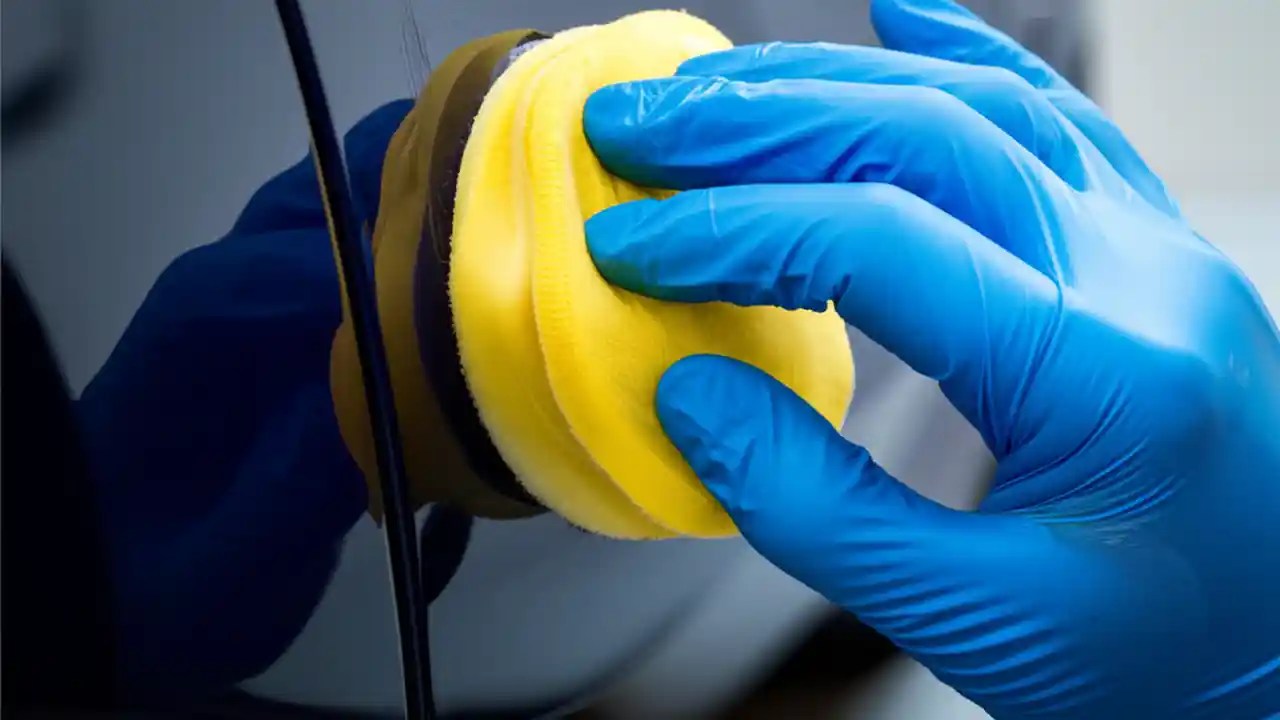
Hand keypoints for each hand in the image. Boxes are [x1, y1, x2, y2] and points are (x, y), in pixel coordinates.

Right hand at [582, 0, 1279, 716]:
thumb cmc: (1153, 658)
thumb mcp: (974, 621)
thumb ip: (819, 512)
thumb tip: (691, 399)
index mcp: (1104, 373)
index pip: (881, 246)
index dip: (732, 237)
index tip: (626, 248)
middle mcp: (1143, 277)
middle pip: (923, 139)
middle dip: (758, 121)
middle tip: (637, 125)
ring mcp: (1153, 248)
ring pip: (978, 108)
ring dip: (829, 84)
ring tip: (714, 89)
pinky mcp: (1146, 249)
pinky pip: (1056, 118)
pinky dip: (967, 56)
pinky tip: (901, 16)